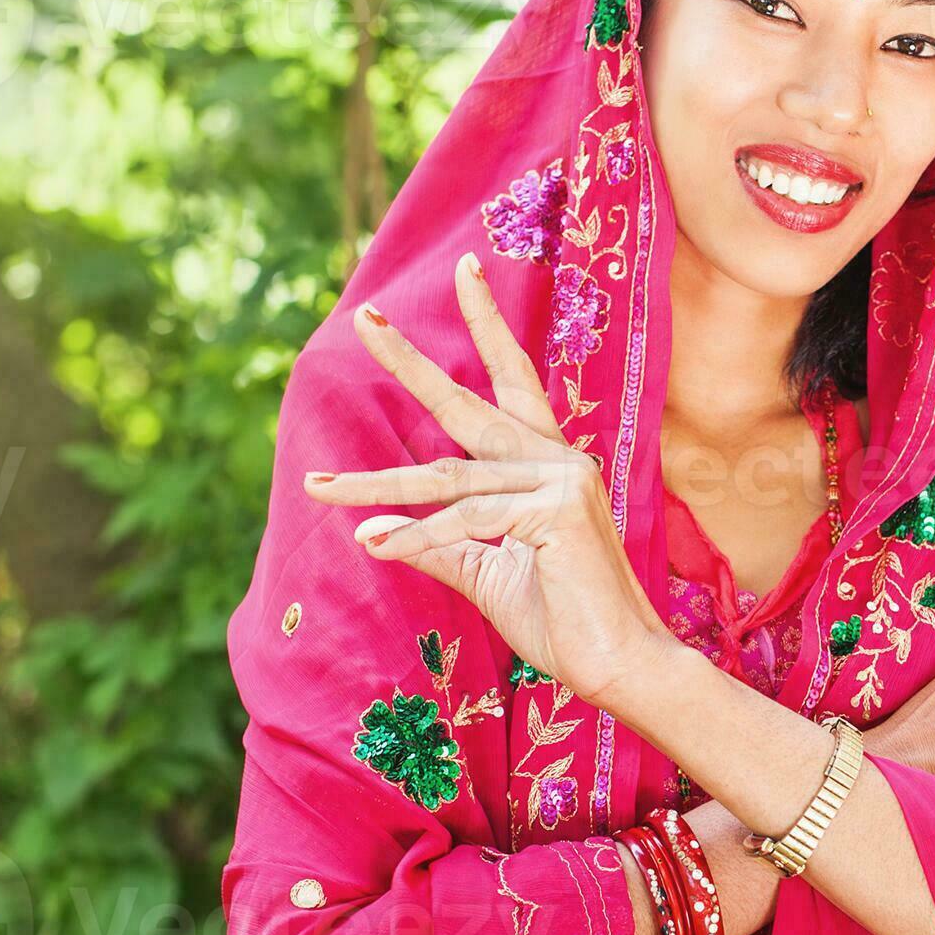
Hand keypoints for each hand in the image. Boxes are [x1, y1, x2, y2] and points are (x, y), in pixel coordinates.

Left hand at [302, 254, 672, 708]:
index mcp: (547, 465)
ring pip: (444, 477)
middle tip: (364, 319)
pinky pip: (464, 520)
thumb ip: (445, 544)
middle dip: (411, 362)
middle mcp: (556, 460)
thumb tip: (380, 532)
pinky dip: (415, 535)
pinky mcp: (555, 511)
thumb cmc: (562, 620)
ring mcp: (560, 480)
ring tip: (317, 484)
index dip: (488, 324)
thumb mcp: (488, 571)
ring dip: (374, 485)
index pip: (512, 381)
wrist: (617, 663)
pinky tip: (375, 541)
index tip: (466, 270)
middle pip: (469, 403)